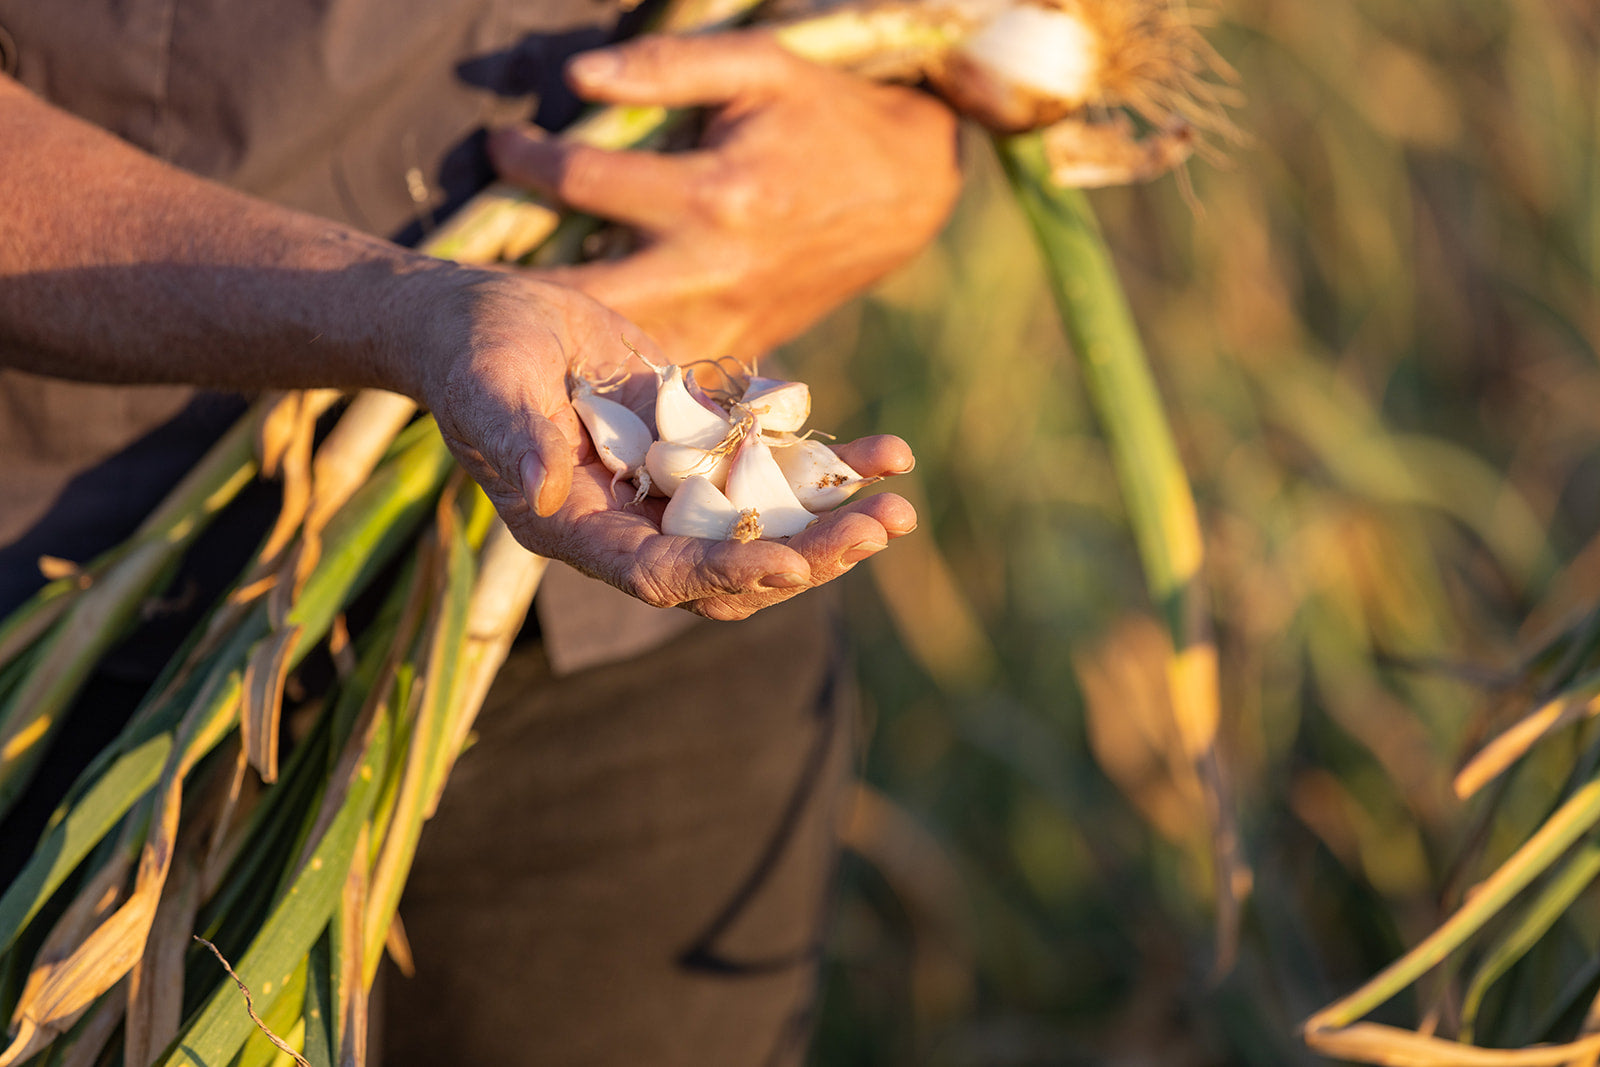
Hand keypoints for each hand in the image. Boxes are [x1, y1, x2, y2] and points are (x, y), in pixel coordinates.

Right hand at [406, 269, 916, 618]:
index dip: (727, 569)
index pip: (662, 573)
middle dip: (806, 555)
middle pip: (731, 565)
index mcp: (580, 528)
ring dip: (831, 522)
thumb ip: (513, 434)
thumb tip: (544, 483)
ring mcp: (673, 489)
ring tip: (899, 506)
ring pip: (764, 526)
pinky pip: (772, 468)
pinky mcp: (701, 447)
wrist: (485, 317)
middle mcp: (633, 522)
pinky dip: (828, 466)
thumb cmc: (474, 348)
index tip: (793, 561)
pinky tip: (887, 455)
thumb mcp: (489, 382)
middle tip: (876, 532)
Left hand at [486, 32, 961, 363]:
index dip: (530, 156)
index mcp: (715, 194)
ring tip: (507, 316)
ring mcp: (729, 315)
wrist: (902, 189)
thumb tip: (578, 77)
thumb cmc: (822, 117)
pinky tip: (576, 356)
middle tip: (467, 266)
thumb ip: (668, 68)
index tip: (499, 139)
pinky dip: (617, 361)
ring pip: (620, 343)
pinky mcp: (740, 343)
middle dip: (521, 276)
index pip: (587, 177)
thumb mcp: (758, 67)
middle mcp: (715, 266)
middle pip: (587, 288)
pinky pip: (663, 365)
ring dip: (562, 334)